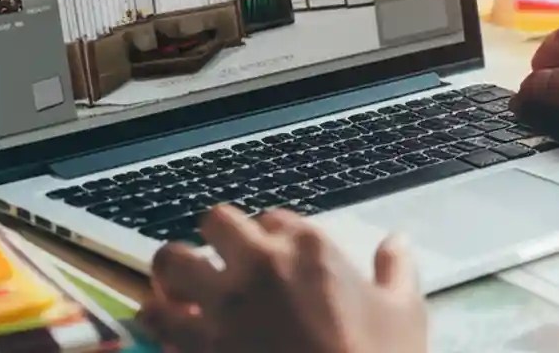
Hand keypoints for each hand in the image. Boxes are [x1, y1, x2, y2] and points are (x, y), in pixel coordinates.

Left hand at [140, 206, 426, 352]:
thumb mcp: (404, 311)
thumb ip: (397, 269)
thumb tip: (397, 240)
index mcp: (310, 247)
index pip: (273, 218)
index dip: (270, 238)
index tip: (274, 260)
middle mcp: (260, 263)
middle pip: (215, 221)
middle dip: (214, 241)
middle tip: (221, 266)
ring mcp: (224, 304)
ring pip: (170, 262)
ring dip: (174, 276)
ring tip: (183, 294)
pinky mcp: (198, 345)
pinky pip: (154, 320)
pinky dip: (156, 323)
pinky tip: (168, 333)